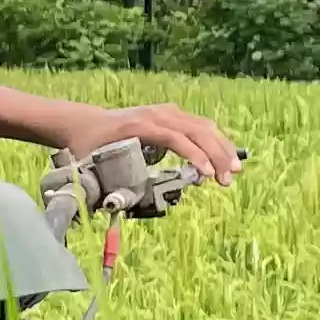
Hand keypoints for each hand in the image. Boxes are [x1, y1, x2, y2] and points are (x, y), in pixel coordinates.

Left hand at [65, 102, 242, 184]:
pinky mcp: (172, 114)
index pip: (174, 137)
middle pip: (195, 130)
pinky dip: (216, 141)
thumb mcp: (91, 164)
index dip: (193, 155)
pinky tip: (227, 158)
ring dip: (221, 148)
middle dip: (215, 155)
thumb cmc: (88, 146)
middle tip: (227, 180)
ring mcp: (166, 112)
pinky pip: (200, 125)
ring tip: (234, 172)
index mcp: (138, 125)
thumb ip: (102, 183)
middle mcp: (156, 114)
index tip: (207, 175)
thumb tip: (115, 208)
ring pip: (203, 126)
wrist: (85, 122)